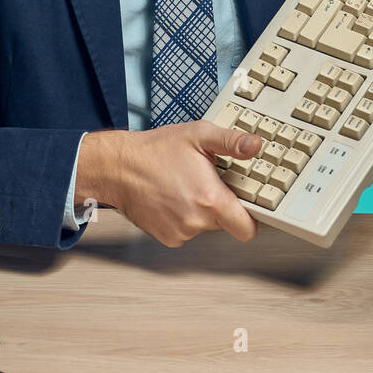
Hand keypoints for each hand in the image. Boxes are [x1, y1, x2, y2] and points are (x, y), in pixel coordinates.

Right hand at [75, 121, 261, 246]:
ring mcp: (180, 232)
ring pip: (205, 226)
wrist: (117, 168)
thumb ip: (231, 142)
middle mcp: (196, 221)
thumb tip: (255, 145)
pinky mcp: (167, 237)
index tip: (247, 202)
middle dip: (222, 204)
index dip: (251, 216)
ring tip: (185, 186)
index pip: (247, 228)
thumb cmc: (155, 151)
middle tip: (208, 181)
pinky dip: (184, 217)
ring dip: (201, 210)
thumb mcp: (198, 135)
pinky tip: (173, 197)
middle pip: (227, 223)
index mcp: (210, 199)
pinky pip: (187, 230)